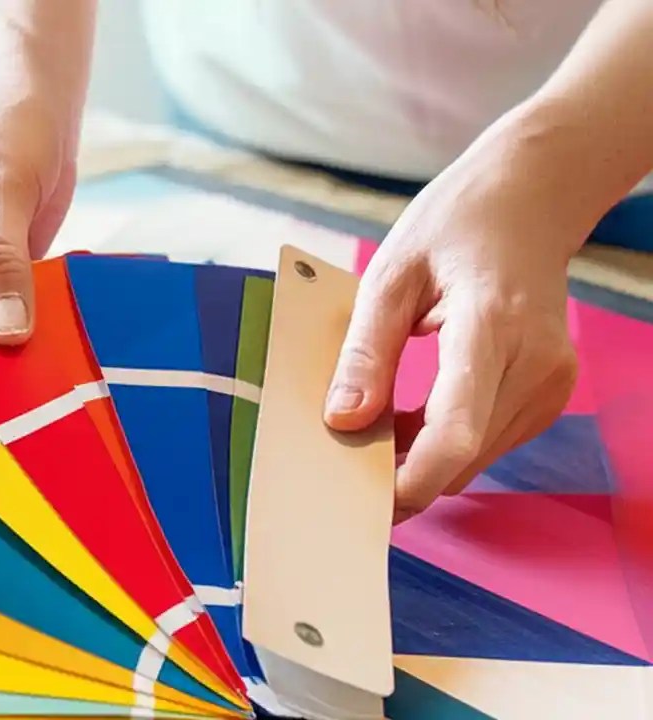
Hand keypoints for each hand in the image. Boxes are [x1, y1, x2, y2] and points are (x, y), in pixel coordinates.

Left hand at [323, 130, 583, 522]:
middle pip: (462, 456)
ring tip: (375, 430)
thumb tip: (342, 422)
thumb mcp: (390, 276)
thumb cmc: (454, 226)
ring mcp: (552, 382)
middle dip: (403, 474)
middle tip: (344, 466)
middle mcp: (536, 364)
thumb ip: (365, 353)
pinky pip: (489, 440)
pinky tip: (412, 418)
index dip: (409, 480)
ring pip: (475, 457)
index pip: (455, 431)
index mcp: (491, 326)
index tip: (365, 500)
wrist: (529, 199)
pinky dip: (447, 442)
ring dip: (423, 459)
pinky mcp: (551, 392)